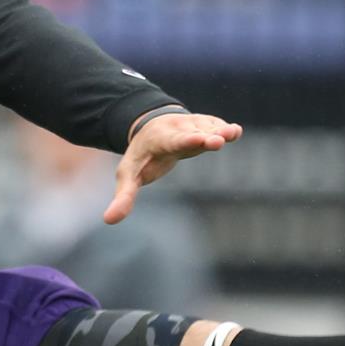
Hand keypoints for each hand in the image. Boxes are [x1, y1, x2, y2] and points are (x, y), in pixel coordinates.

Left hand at [105, 110, 242, 223]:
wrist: (151, 129)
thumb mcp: (128, 176)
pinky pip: (217, 126)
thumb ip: (123, 197)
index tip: (198, 141)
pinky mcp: (206, 125)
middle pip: (194, 134)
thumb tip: (109, 221)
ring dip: (221, 131)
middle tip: (219, 141)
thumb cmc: (142, 158)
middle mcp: (178, 129)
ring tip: (233, 133)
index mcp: (159, 140)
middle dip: (205, 137)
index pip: (174, 141)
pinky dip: (226, 129)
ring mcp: (193, 125)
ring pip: (209, 128)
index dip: (186, 141)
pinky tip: (235, 132)